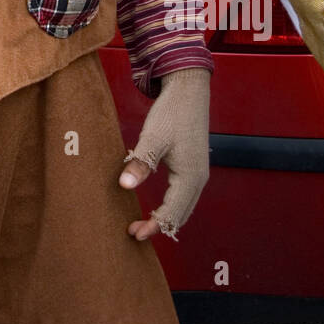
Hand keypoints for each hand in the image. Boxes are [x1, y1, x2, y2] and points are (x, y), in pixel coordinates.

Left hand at [119, 68, 209, 241]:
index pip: (172, 212)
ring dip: (166, 218)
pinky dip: (173, 207)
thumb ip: (140, 163)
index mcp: (191, 177)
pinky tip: (159, 207)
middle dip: (159, 226)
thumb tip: (124, 185)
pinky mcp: (195, 165)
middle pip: (181, 214)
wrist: (188, 90)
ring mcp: (199, 172)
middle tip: (134, 233)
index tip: (134, 233)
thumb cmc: (171, 113)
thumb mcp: (152, 138)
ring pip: (185, 206)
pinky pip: (185, 196)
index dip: (153, 226)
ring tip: (145, 224)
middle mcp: (199, 179)